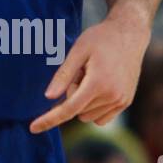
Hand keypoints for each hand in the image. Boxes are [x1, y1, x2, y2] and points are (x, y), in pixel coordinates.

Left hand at [30, 12, 150, 133]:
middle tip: (80, 72)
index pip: (68, 108)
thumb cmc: (100, 39)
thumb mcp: (77, 51)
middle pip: (77, 111)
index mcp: (98, 83)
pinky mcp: (126, 102)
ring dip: (83, 102)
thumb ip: (63, 75)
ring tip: (91, 76)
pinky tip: (98, 86)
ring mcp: (121, 101)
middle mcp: (112, 96)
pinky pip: (101, 118)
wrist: (129, 34)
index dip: (48, 119)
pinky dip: (93, 108)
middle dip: (72, 95)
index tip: (33, 128)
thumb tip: (48, 97)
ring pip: (88, 116)